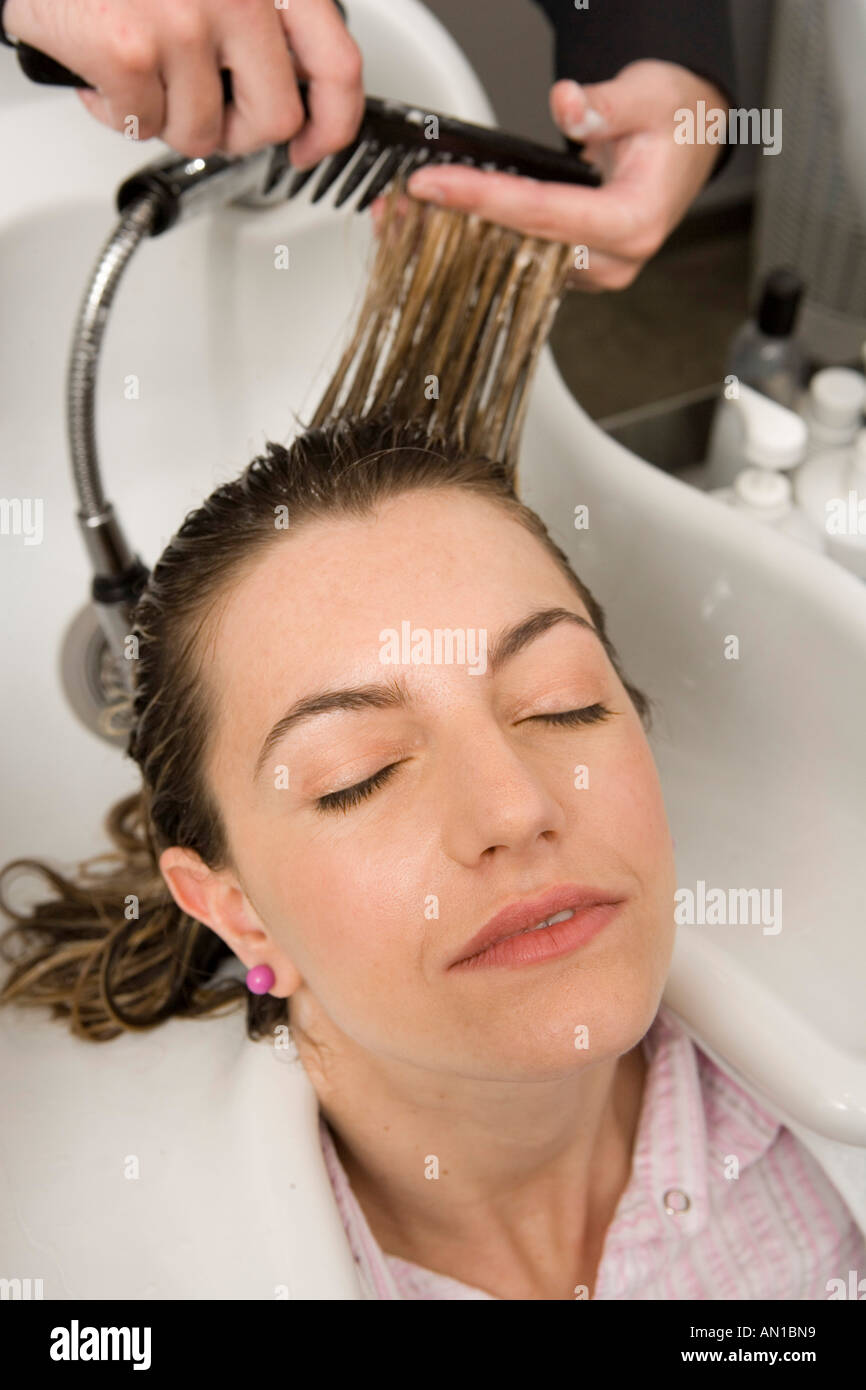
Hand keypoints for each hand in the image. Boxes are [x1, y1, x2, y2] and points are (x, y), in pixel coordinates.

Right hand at [2, 0, 363, 161]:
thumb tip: (288, 92)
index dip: (331, 124)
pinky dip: (115, 110)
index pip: (337, 66)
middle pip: (274, 119)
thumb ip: (257, 20)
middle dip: (237, 132)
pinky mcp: (131, 51)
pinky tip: (101, 68)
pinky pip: (143, 125)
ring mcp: (184, 21)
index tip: (312, 145)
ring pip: (203, 132)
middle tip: (203, 110)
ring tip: (139, 70)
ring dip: (166, 117)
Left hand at [393, 61, 727, 291]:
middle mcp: (612, 260)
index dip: (483, 198)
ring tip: (402, 216)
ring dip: (457, 237)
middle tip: (399, 204)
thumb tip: (569, 103)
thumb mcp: (648, 95)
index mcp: (634, 222)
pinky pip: (518, 259)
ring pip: (512, 260)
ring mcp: (591, 271)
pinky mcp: (572, 270)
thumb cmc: (674, 121)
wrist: (691, 141)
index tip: (432, 185)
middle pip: (518, 245)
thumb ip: (607, 103)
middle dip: (455, 222)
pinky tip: (437, 225)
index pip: (544, 214)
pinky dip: (477, 240)